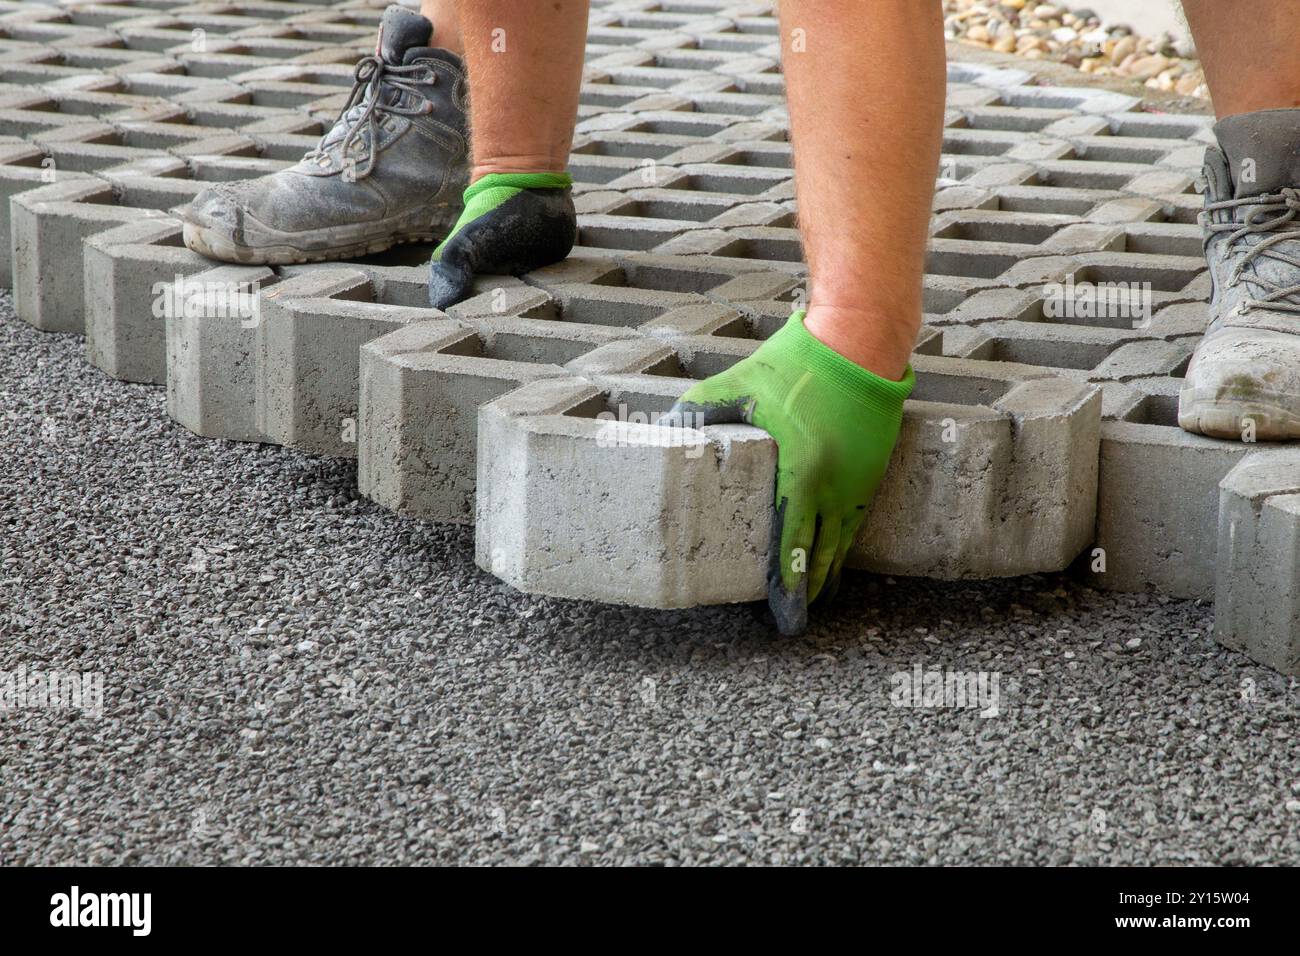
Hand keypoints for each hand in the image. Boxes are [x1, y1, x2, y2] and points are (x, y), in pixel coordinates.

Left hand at [663, 311, 912, 634]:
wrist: (858, 343)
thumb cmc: (795, 365)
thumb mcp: (738, 386)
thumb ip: (699, 411)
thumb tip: (663, 430)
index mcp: (802, 471)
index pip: (793, 542)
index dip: (788, 582)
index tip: (783, 611)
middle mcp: (835, 485)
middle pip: (822, 552)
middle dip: (809, 590)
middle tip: (795, 619)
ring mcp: (859, 480)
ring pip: (844, 542)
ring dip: (829, 572)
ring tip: (817, 599)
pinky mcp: (872, 470)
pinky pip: (857, 520)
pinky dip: (844, 544)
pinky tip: (835, 556)